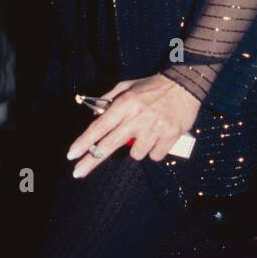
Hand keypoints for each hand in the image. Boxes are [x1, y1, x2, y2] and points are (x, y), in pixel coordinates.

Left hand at [66, 74, 200, 177]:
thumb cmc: (152, 86)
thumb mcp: (127, 85)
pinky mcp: (170, 135)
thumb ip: (109, 99)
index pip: (100, 126)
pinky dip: (154, 150)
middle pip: (110, 144)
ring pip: (136, 154)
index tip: (72, 154)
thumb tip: (95, 115)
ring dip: (137, 148)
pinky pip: (155, 156)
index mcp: (125, 103)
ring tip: (145, 134)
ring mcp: (154, 128)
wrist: (184, 84)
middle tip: (77, 173)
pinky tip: (158, 137)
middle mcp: (137, 117)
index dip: (84, 141)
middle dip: (91, 161)